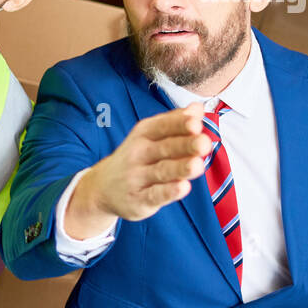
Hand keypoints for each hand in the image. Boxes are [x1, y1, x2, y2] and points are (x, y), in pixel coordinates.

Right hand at [64, 102, 211, 238]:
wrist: (103, 187)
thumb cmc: (136, 158)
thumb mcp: (150, 136)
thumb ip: (175, 122)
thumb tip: (198, 107)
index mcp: (144, 134)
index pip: (163, 126)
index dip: (179, 125)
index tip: (196, 123)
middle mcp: (138, 153)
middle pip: (165, 148)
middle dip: (185, 145)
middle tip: (203, 143)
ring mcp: (137, 177)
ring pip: (162, 171)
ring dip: (180, 168)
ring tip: (197, 165)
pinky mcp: (139, 200)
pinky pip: (155, 195)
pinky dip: (168, 192)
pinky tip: (182, 188)